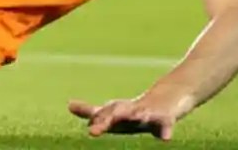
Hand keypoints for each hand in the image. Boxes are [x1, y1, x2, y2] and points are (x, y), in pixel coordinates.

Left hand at [69, 95, 188, 140]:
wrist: (168, 98)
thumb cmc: (136, 110)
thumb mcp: (113, 111)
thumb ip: (91, 111)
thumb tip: (68, 105)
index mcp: (119, 111)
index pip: (105, 116)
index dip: (98, 121)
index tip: (90, 130)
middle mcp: (132, 111)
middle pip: (118, 114)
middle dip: (107, 120)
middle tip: (93, 131)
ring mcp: (150, 114)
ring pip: (141, 116)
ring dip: (133, 118)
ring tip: (126, 119)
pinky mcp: (167, 119)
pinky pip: (167, 126)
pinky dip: (165, 132)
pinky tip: (164, 139)